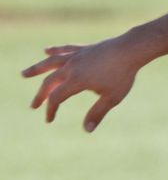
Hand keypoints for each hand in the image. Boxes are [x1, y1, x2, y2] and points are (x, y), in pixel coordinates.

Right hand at [22, 37, 141, 130]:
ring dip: (36, 69)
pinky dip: (54, 51)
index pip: (56, 98)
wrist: (130, 50)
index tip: (49, 120)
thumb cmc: (122, 75)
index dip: (51, 110)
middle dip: (40, 95)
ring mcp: (76, 56)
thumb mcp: (112, 98)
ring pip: (51, 63)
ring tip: (24, 74)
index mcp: (76, 81)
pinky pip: (64, 49)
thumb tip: (87, 130)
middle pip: (49, 82)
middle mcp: (71, 67)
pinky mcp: (83, 48)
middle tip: (33, 106)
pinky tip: (46, 50)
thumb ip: (97, 113)